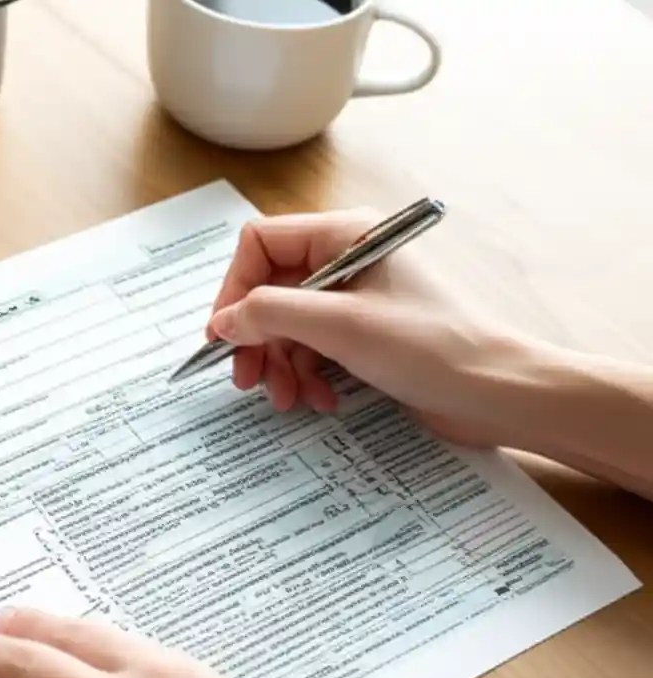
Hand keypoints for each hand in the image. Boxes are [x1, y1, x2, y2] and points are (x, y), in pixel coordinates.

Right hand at [206, 208, 530, 447]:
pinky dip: (308, 376)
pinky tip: (320, 400)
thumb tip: (221, 322)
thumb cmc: (432, 347)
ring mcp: (357, 298)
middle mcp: (347, 259)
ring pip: (288, 325)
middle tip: (245, 380)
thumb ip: (271, 314)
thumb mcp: (340, 326)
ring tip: (287, 399)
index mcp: (345, 235)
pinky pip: (314, 348)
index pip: (262, 244)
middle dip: (256, 338)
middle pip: (270, 290)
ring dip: (280, 365)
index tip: (223, 336)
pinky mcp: (366, 334)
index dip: (235, 289)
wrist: (498, 393)